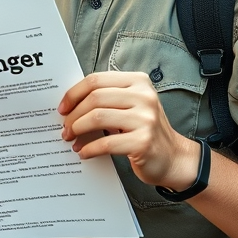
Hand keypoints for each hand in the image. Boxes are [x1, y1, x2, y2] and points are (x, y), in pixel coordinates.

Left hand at [57, 71, 199, 189]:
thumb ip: (108, 98)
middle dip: (73, 115)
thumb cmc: (145, 130)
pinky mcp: (143, 142)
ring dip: (78, 129)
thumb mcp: (132, 105)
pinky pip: (106, 143)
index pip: (96, 80)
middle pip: (95, 98)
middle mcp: (144, 96)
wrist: (174, 158)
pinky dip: (89, 148)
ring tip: (71, 139)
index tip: (63, 108)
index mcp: (138, 81)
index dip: (74, 93)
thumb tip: (70, 105)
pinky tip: (84, 152)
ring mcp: (145, 118)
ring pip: (97, 117)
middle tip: (65, 128)